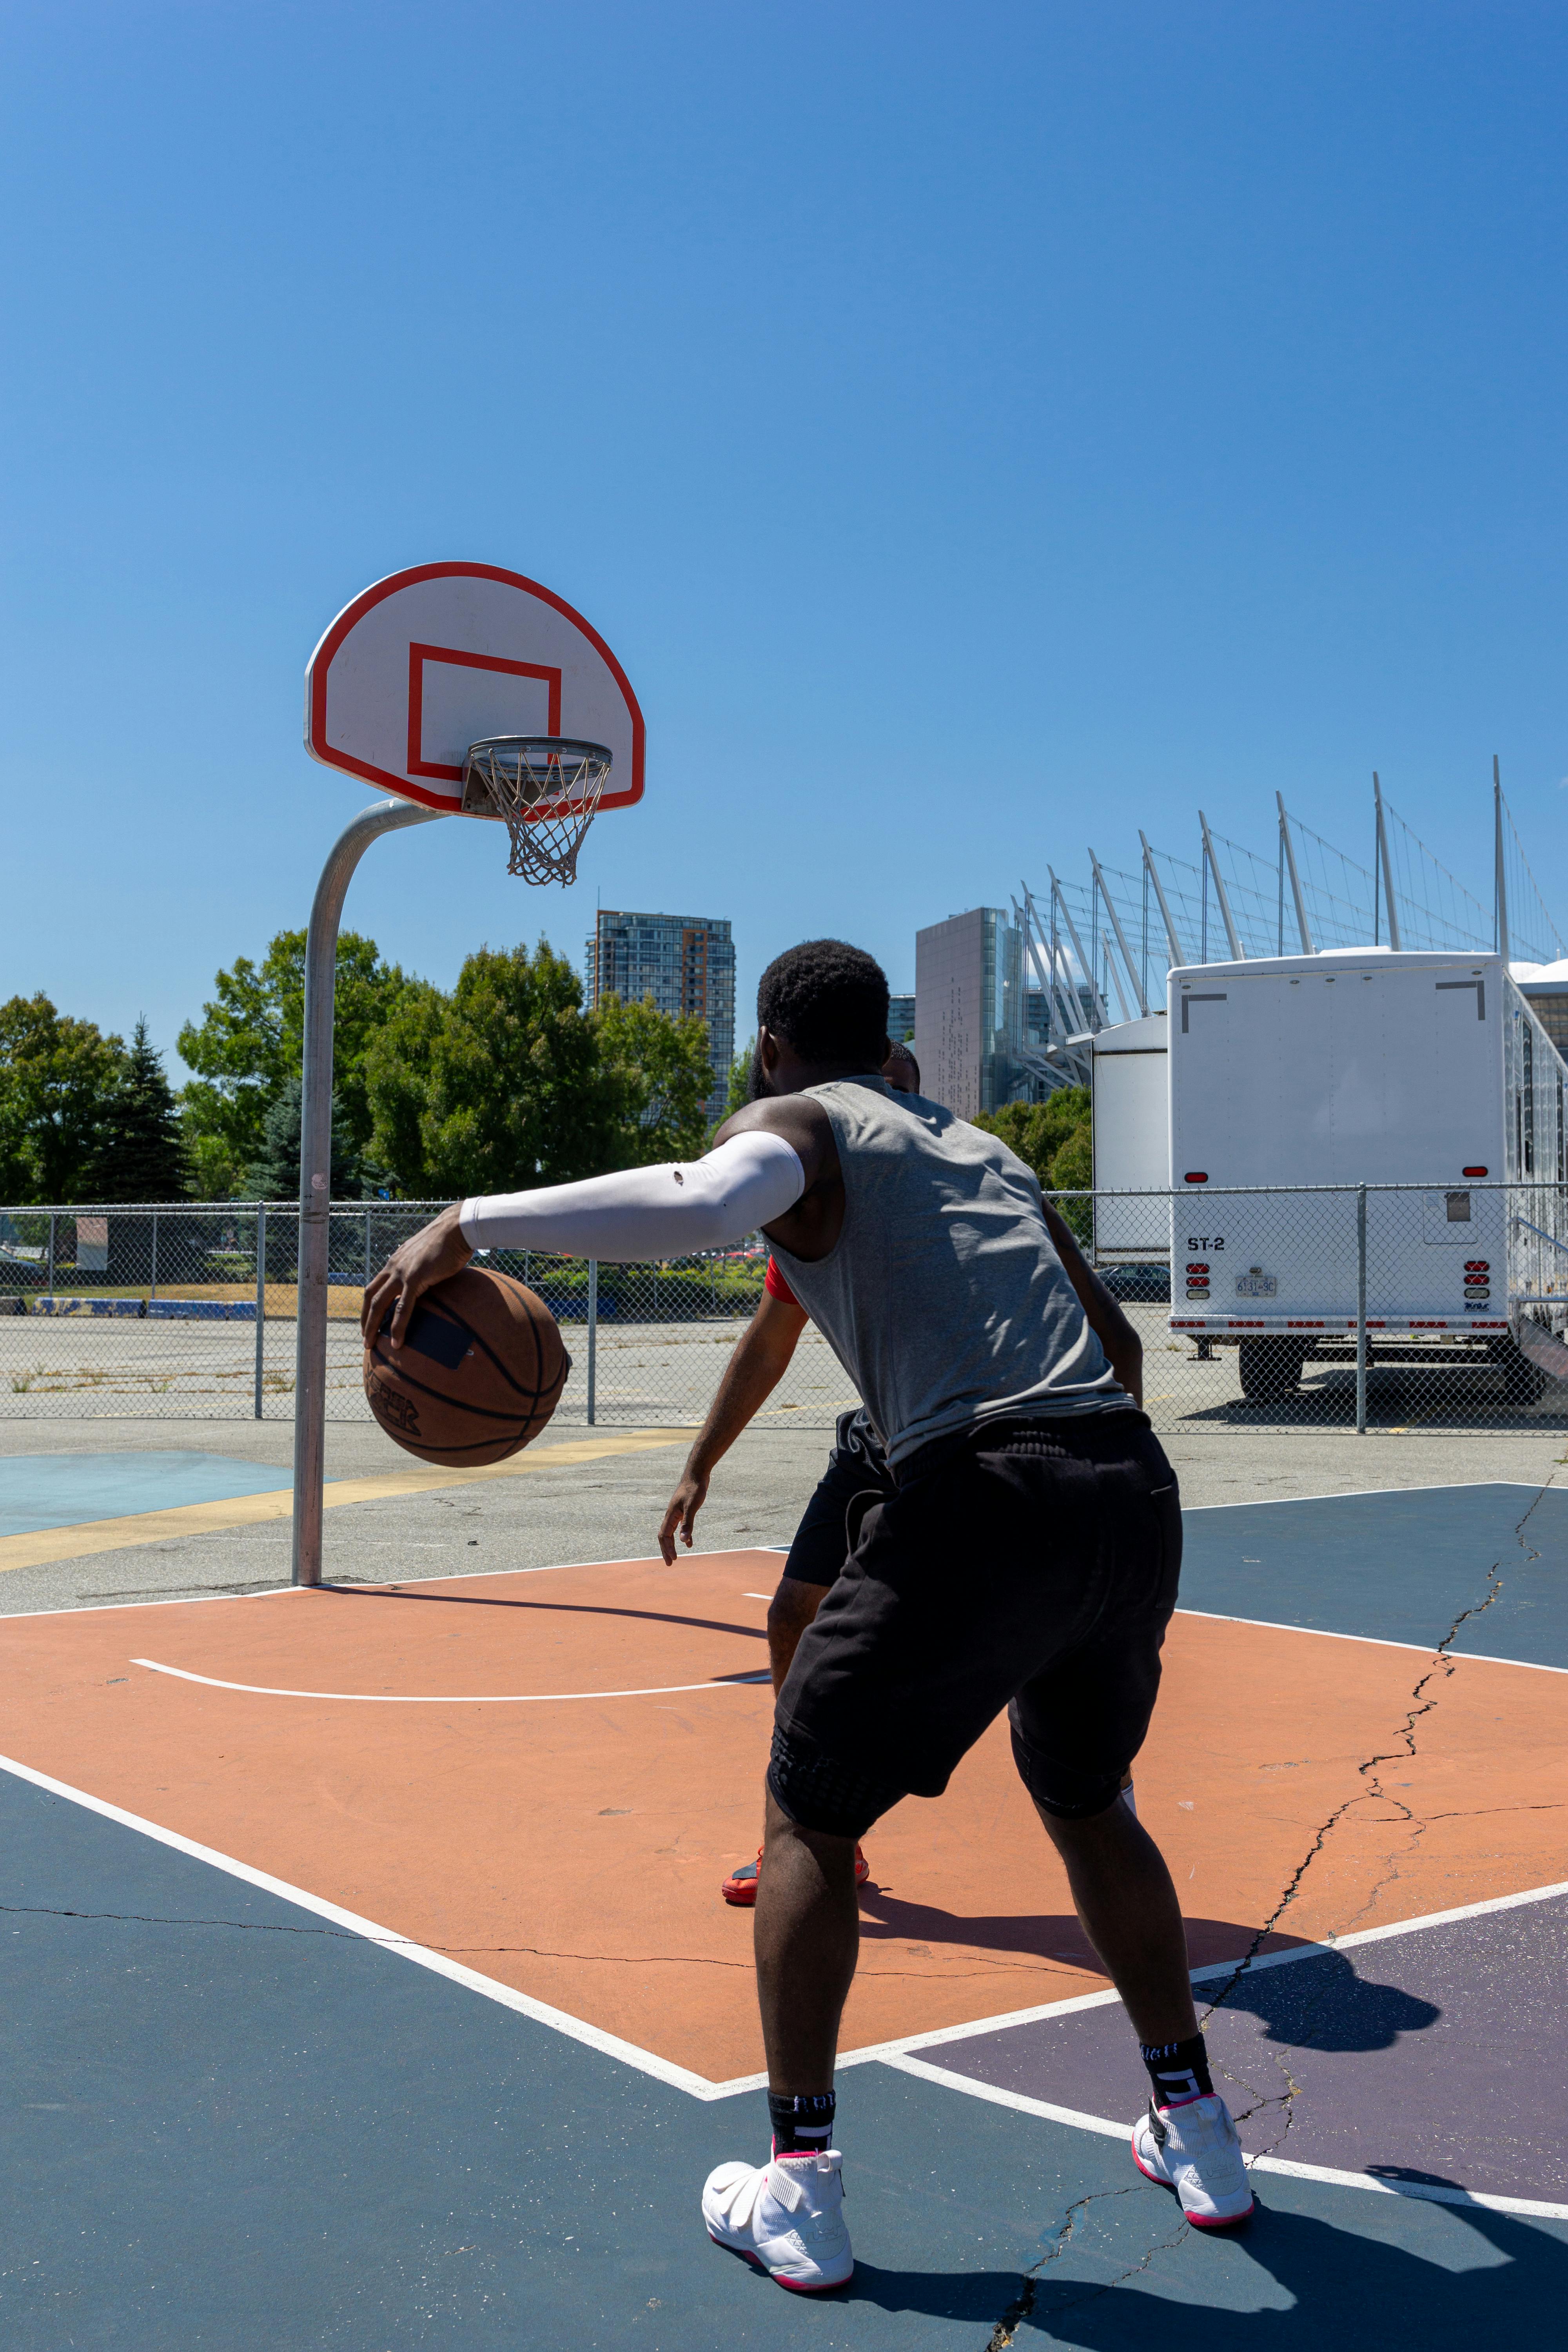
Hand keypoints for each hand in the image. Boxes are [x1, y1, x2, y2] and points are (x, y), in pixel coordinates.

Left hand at [361, 1205, 472, 1346]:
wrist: (457, 1228)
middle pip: (370, 1296)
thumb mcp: (427, 1255)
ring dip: (372, 1326)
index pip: (374, 1286)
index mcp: (395, 1261)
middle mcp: (393, 1267)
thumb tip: (426, 1278)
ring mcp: (402, 1272)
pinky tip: (397, 1342)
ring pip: (379, 1304)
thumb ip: (420, 1267)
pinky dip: (397, 1326)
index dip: (368, 1305)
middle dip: (364, 1319)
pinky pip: (401, 1307)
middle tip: (365, 1338)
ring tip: (370, 1345)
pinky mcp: (415, 1278)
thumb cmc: (449, 1241)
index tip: (369, 1321)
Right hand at [657, 1466, 709, 1564]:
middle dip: (666, 1550)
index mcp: (670, 1515)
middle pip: (665, 1536)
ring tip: (675, 1556)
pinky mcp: (684, 1510)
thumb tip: (684, 1542)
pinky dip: (684, 1536)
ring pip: (671, 1532)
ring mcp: (677, 1513)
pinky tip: (689, 1543)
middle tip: (669, 1563)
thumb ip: (688, 1524)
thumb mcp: (692, 1507)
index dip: (667, 1549)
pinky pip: (680, 1527)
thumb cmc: (694, 1488)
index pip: (664, 1536)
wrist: (697, 1474)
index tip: (673, 1560)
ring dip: (673, 1545)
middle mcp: (671, 1515)